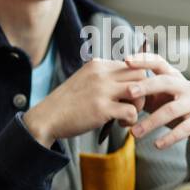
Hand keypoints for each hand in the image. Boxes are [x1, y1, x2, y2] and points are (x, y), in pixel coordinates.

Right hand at [22, 58, 146, 146]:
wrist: (46, 118)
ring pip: (140, 91)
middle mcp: (101, 74)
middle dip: (143, 91)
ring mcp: (102, 91)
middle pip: (140, 75)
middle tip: (132, 104)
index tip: (128, 94)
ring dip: (139, 105)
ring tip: (126, 115)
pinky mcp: (102, 109)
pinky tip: (120, 124)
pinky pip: (131, 111)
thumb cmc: (65, 104)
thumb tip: (125, 83)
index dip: (136, 81)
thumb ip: (102, 77)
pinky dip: (131, 120)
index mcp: (97, 65)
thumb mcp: (83, 80)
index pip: (132, 65)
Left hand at [123, 53, 189, 165]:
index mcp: (173, 78)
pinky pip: (185, 129)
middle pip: (165, 82)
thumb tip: (111, 94)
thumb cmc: (175, 109)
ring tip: (134, 133)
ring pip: (171, 110)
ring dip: (151, 122)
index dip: (144, 60)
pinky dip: (169, 138)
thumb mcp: (158, 99)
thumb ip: (140, 95)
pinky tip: (157, 145)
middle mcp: (186, 87)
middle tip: (129, 92)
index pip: (159, 63)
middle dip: (146, 86)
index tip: (126, 60)